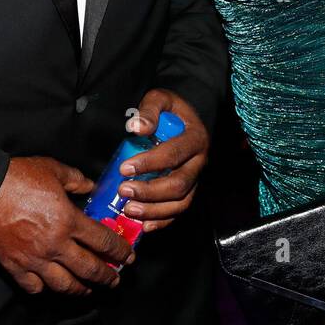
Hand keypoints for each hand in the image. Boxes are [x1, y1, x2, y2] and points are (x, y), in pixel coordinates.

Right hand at [0, 156, 133, 295]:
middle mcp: (55, 244)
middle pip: (89, 269)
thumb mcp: (52, 169)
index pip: (103, 241)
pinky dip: (45, 288)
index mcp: (68, 220)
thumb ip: (76, 179)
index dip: (119, 251)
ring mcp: (34, 259)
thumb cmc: (16, 178)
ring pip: (65, 284)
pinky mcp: (15, 266)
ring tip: (89, 288)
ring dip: (81, 288)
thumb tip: (90, 187)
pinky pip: (35, 287)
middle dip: (107, 276)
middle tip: (115, 279)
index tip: (128, 256)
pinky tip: (51, 285)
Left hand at [112, 89, 208, 232]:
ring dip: (154, 210)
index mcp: (195, 139)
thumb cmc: (173, 109)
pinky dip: (163, 221)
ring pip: (180, 202)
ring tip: (129, 210)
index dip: (149, 163)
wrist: (189, 118)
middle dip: (150, 191)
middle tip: (124, 191)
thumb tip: (136, 127)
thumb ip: (149, 110)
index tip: (125, 168)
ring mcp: (196, 179)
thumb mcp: (162, 99)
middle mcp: (200, 162)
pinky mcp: (189, 191)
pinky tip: (144, 225)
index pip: (174, 154)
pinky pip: (179, 211)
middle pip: (179, 184)